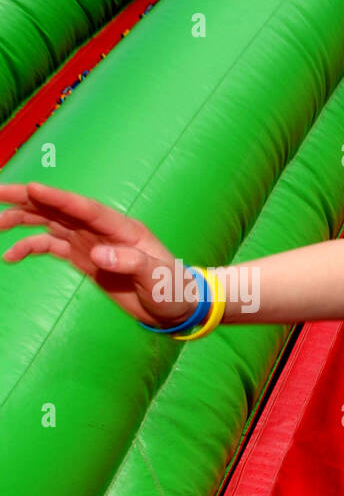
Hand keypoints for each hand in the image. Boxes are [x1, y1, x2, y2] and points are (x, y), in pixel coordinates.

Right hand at [0, 181, 192, 328]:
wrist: (175, 307)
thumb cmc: (173, 288)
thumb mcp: (157, 277)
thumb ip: (131, 263)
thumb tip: (99, 254)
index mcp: (122, 228)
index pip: (86, 209)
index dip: (59, 199)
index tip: (33, 188)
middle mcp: (102, 230)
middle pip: (61, 209)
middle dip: (29, 199)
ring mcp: (91, 243)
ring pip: (51, 224)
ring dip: (23, 219)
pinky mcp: (84, 259)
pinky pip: (51, 248)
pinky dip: (30, 248)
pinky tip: (10, 256)